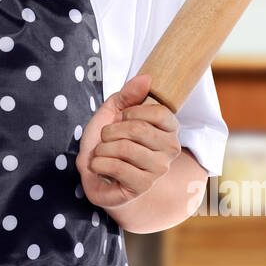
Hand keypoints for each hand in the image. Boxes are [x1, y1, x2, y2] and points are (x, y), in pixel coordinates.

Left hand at [76, 72, 179, 209]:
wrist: (94, 174)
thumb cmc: (107, 142)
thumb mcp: (113, 111)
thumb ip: (128, 94)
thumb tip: (146, 78)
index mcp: (168, 129)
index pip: (160, 113)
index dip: (133, 112)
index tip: (123, 118)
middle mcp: (170, 149)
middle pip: (139, 129)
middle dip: (111, 131)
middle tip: (106, 138)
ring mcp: (158, 170)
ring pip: (125, 148)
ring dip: (102, 148)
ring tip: (102, 152)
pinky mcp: (143, 186)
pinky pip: (116, 167)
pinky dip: (98, 163)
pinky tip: (100, 167)